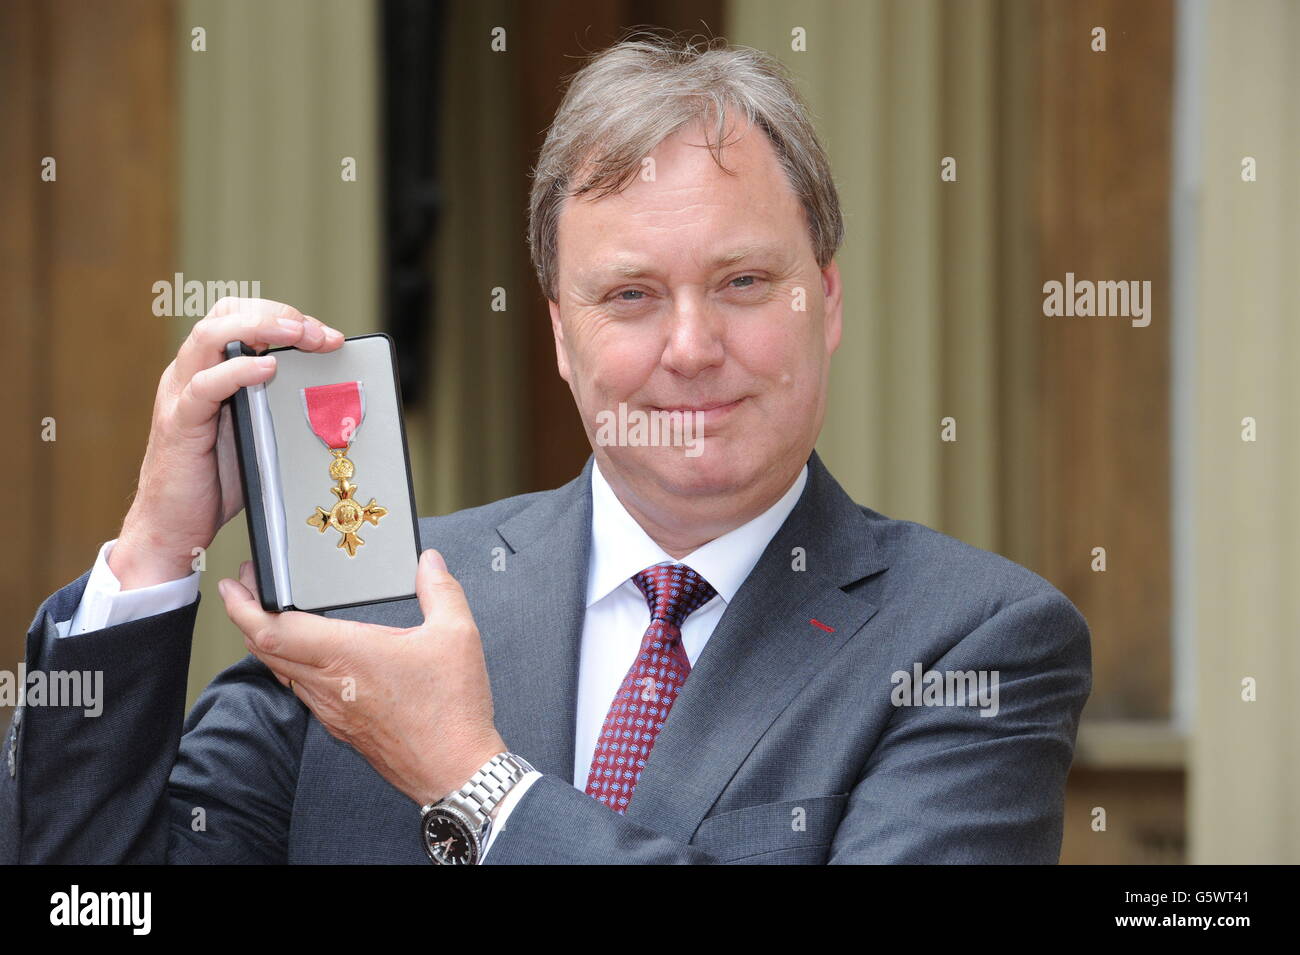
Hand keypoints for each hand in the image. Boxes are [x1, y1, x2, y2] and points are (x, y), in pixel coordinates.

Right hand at [111, 298, 343, 588]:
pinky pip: (203, 386)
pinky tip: (268, 368)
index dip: (282, 315)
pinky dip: (238, 371)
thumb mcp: (258, 433)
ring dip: (259, 328)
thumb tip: (333, 396)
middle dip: (278, 315)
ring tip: (297, 334)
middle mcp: (189, 373)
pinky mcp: (178, 424)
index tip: (327, 335)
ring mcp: (179, 396)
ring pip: (210, 337)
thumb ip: (279, 406)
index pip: (239, 316)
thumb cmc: (217, 482)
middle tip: (319, 334)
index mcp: (208, 369)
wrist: (173, 527)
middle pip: (226, 314)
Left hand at [217, 549, 507, 806]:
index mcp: (347, 655)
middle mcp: (329, 684)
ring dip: (267, 642)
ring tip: (272, 616)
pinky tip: (308, 656)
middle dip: (246, 616)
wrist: (455, 771)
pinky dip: (290, 665)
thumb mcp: (457, 634)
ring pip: (280, 672)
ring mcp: (331, 710)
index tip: (233, 585)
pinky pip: (300, 690)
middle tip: (247, 590)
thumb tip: (430, 562)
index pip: (273, 630)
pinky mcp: (341, 726)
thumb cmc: (452, 710)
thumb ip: (440, 589)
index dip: (243, 606)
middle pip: (265, 650)